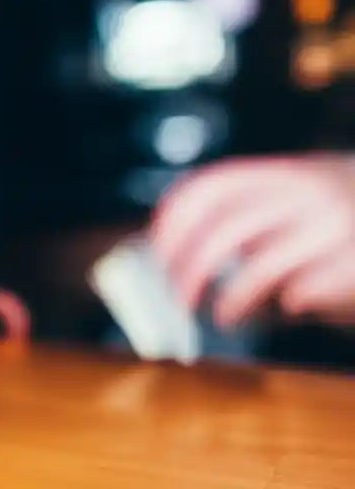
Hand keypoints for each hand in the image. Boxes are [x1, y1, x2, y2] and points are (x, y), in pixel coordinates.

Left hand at [152, 155, 354, 328]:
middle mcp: (311, 193)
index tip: (157, 253)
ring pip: (259, 267)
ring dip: (230, 300)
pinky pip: (300, 292)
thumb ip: (253, 221)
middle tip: (178, 299)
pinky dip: (282, 306)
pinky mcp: (354, 265)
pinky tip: (285, 311)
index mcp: (287, 173)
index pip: (210, 188)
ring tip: (222, 317)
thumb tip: (177, 257)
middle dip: (190, 270)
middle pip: (226, 231)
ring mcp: (337, 227)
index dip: (174, 221)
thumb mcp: (302, 206)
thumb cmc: (345, 232)